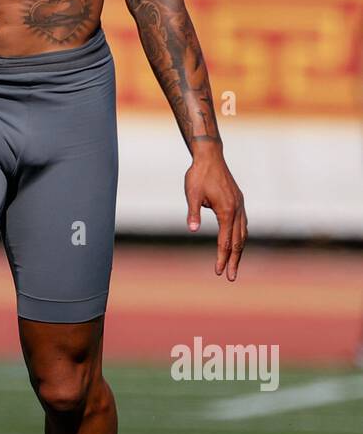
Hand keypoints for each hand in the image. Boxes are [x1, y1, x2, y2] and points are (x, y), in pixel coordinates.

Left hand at [184, 146, 247, 281]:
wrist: (209, 156)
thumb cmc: (198, 175)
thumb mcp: (192, 194)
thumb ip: (193, 212)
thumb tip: (192, 230)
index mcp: (226, 210)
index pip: (225, 241)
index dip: (222, 257)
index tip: (219, 272)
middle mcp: (237, 209)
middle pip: (238, 241)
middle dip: (234, 260)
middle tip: (230, 277)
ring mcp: (240, 205)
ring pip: (243, 233)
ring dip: (239, 250)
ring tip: (235, 264)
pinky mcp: (238, 201)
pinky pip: (243, 224)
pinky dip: (241, 236)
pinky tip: (237, 242)